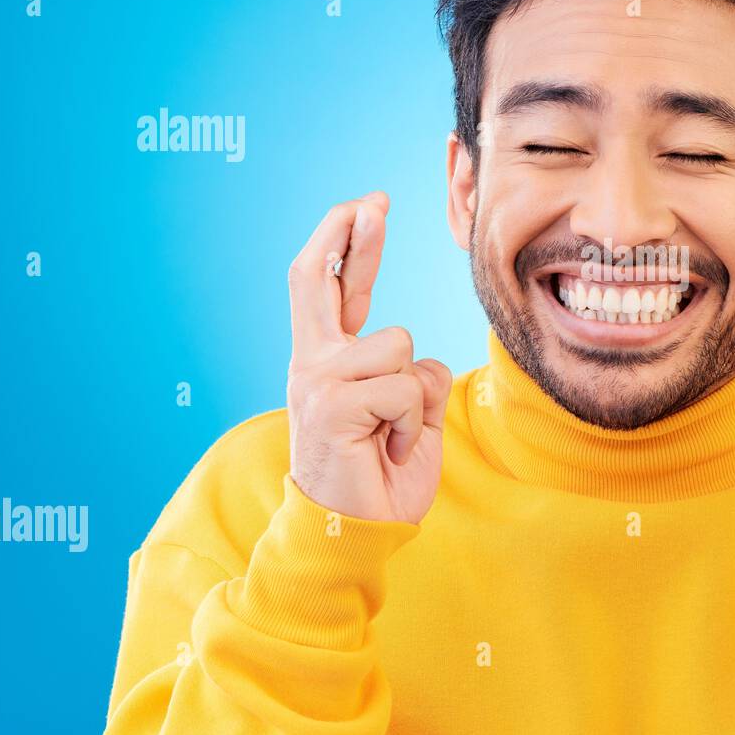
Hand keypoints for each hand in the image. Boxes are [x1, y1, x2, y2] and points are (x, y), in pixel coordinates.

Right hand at [286, 191, 451, 524]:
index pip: (333, 288)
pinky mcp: (330, 405)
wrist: (356, 534)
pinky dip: (412, 422)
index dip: (351, 244)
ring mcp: (316, 382)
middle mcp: (312, 364)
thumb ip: (409, 379)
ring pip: (398, 344)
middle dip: (348, 234)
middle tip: (372, 200)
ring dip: (415, 395)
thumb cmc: (383, 479)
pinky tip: (388, 449)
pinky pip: (404, 387)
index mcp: (329, 363)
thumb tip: (421, 357)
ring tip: (393, 435)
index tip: (369, 205)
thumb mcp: (407, 416)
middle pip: (317, 277)